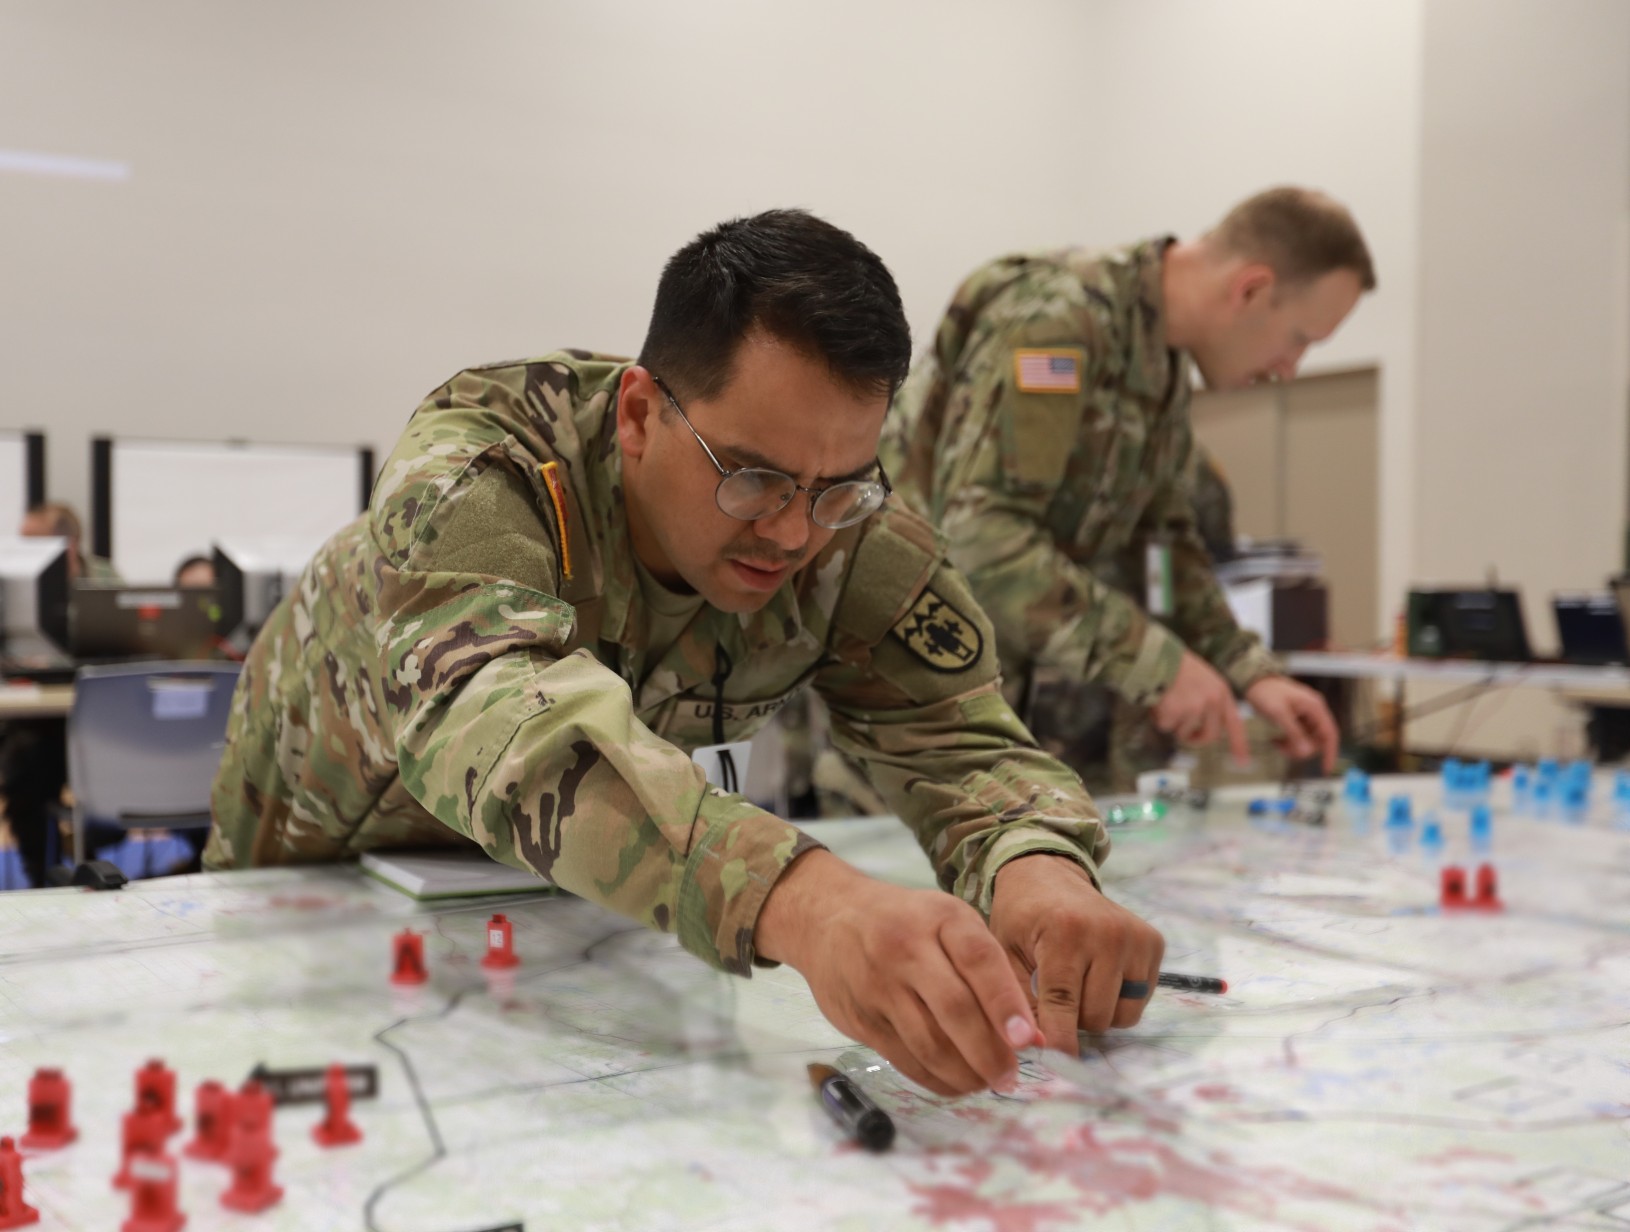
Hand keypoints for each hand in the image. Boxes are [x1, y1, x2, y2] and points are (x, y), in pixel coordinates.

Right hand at [755, 849, 1043, 1096]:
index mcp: (939, 918)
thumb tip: (1032, 1035)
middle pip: (954, 1010)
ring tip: (986, 1083)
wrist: (828, 917)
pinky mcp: (861, 1018)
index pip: (979, 960)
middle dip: (989, 1052)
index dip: (1006, 1004)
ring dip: (965, 1073)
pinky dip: (936, 1079)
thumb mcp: (948, 923)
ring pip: (929, 1043)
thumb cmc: (906, 921)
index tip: (1028, 1040)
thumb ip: (990, 971)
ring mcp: (879, 986)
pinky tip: (956, 1082)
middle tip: (1011, 1077)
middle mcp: (907, 949)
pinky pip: (905, 1059)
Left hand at [987, 854, 1164, 1053]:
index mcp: (1065, 932)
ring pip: (1120, 1015)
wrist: (1047, 875)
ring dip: (1096, 1012)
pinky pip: (1138, 1002)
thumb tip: (1035, 1049)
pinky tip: (1098, 975)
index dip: (1058, 1040)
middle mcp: (1107, 932)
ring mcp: (1135, 937)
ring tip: (1076, 984)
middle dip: (1072, 1019)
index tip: (1055, 1066)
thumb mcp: (1005, 954)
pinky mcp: (1153, 942)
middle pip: (1095, 1015)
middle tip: (1054, 994)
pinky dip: (1117, 1001)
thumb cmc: (1021, 918)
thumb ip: (1018, 1001)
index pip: (1063, 1002)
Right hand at [1150, 650, 1247, 763]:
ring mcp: (1195, 707)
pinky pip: (1166, 726)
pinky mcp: (1177, 712)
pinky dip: (1158, 718)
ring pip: (1183, 732)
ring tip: (1166, 702)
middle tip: (1185, 734)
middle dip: (1195, 738)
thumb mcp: (1204, 680)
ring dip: (1172, 722)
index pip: (1234, 723)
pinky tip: (1158, 702)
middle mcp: (1213, 701)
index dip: (1239, 744)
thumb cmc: (1178, 666)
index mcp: (1222, 692)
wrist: (1159, 655)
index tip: (1242, 762)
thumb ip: (1210, 701)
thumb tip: (1206, 728)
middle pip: (1209, 735)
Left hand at [1244, 675, 1338, 771]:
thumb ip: (1294, 732)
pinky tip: (1275, 741)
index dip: (1330, 752)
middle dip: (1303, 748)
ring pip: (1307, 740)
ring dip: (1294, 746)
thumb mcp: (1279, 713)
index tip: (1325, 769)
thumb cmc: (1266, 693)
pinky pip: (1298, 736)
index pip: (1330, 733)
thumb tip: (1307, 751)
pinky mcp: (1296, 719)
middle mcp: (1314, 711)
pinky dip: (1288, 742)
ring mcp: (1305, 715)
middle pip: (1318, 739)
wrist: (1253, 681)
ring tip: (1276, 744)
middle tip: (1282, 749)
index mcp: (1315, 707)